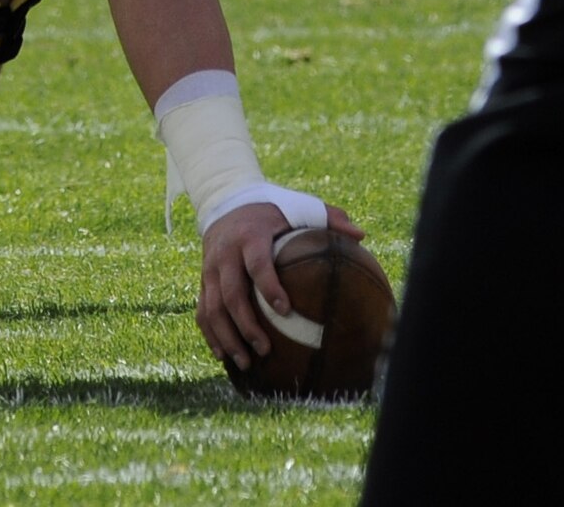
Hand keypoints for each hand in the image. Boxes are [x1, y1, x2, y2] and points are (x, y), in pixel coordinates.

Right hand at [197, 196, 361, 371]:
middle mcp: (226, 253)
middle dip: (247, 325)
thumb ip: (327, 218)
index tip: (285, 309)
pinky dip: (212, 335)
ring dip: (228, 338)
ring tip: (246, 363)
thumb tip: (360, 236)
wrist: (227, 201)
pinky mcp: (204, 280)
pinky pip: (202, 312)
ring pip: (213, 308)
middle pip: (231, 294)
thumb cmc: (272, 210)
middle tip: (265, 349)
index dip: (269, 286)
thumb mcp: (297, 206)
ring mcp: (211, 269)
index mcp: (251, 235)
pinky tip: (225, 357)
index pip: (257, 263)